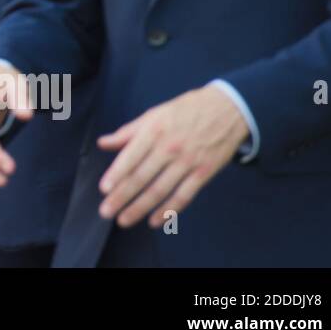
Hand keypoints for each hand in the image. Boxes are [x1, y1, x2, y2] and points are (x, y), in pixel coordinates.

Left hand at [96, 85, 248, 227]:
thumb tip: (102, 143)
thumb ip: (127, 132)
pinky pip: (184, 196)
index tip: (103, 189)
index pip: (130, 156)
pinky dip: (169, 210)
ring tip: (124, 220)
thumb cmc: (186, 110)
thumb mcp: (154, 114)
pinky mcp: (204, 173)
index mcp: (153, 131)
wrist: (228, 109)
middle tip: (106, 212)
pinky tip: (155, 221)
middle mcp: (169, 148)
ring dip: (140, 207)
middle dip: (121, 197)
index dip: (116, 174)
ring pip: (160, 190)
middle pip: (141, 177)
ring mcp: (187, 162)